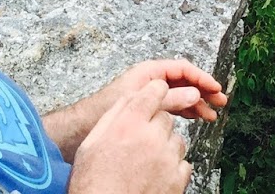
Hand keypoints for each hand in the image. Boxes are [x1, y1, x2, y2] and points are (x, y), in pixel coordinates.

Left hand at [43, 59, 225, 161]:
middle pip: (184, 82)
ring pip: (179, 96)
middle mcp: (149, 81)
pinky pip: (171, 107)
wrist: (81, 128)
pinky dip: (184, 113)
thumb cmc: (105, 110)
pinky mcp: (145, 110)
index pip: (182, 69)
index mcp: (148, 72)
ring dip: (196, 104)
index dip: (202, 78)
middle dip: (203, 91)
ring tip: (210, 115)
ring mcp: (148, 96)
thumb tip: (194, 94)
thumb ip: (169, 98)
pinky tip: (194, 120)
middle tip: (220, 102)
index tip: (216, 88)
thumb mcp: (141, 102)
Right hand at [69, 80, 195, 193]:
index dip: (155, 92)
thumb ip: (114, 115)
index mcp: (129, 124)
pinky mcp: (177, 180)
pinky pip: (183, 164)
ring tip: (146, 163)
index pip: (156, 90)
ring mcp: (166, 159)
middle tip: (140, 143)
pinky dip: (173, 168)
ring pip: (176, 140)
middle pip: (166, 117)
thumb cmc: (93, 184)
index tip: (155, 97)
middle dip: (155, 126)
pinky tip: (156, 176)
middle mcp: (151, 137)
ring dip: (165, 147)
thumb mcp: (91, 143)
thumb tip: (131, 98)